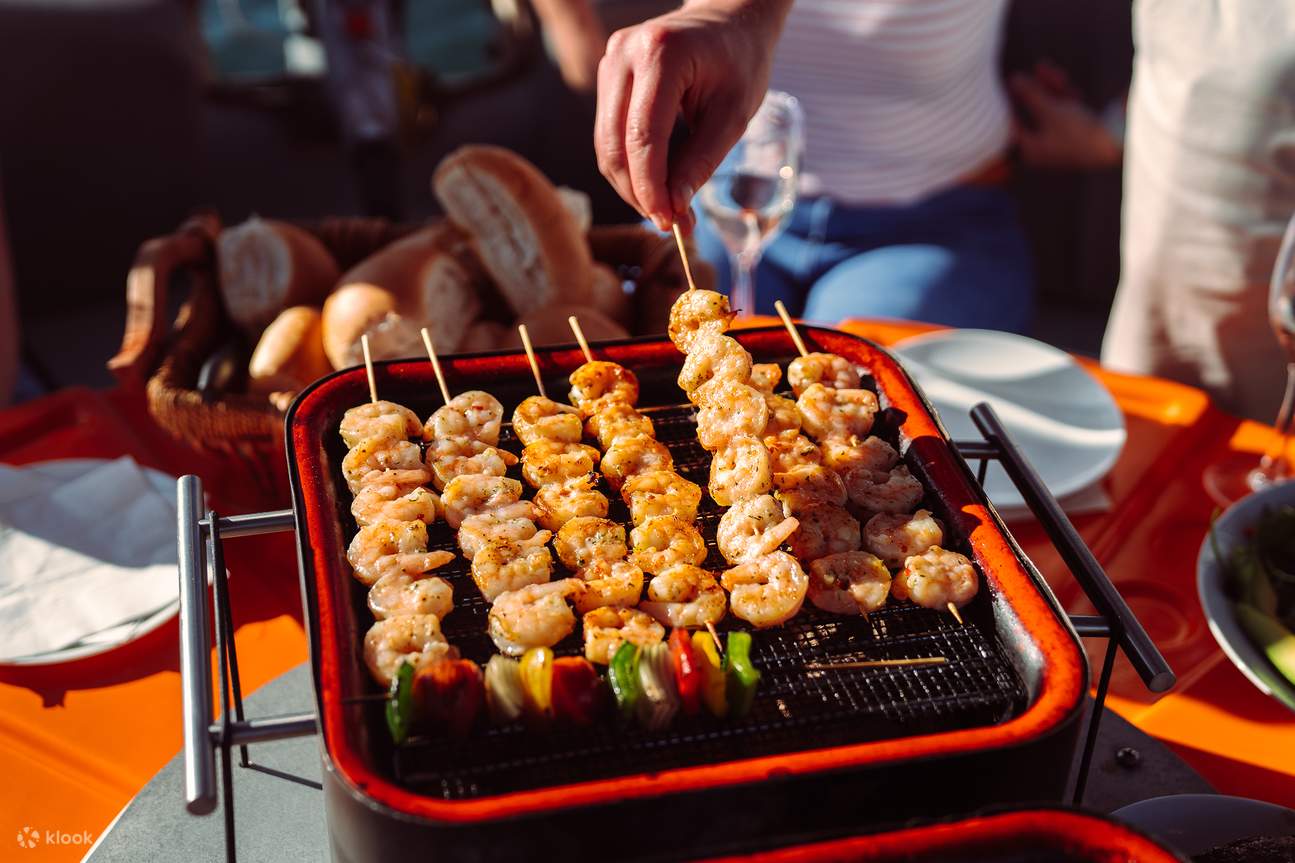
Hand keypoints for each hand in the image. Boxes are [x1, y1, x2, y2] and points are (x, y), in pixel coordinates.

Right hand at [594, 0, 791, 231]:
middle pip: (614, 144)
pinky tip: (654, 183)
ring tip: (665, 207)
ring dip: (630, 183)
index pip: (643, 136)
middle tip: (668, 222)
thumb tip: (675, 208)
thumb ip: (702, 161)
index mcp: (661, 54)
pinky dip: (628, 165)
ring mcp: (610, 61)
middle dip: (637, 191)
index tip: (668, 222)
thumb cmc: (740, 62)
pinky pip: (608, 133)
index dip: (650, 186)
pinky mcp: (608, 74)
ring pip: (605, 143)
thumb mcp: (734, 114)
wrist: (729, 19)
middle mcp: (625, 53)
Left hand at [1009, 65, 1122, 169]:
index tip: (998, 91)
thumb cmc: (1078, 132)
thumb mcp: (1050, 111)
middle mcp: (1046, 147)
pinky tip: (1053, 73)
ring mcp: (1064, 137)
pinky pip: (1065, 106)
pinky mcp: (1081, 126)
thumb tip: (1013, 78)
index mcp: (1032, 152)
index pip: (1011, 129)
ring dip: (1046, 87)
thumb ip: (1030, 95)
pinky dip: (1061, 91)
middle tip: (1017, 75)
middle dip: (1029, 93)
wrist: (1119, 140)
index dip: (1005, 108)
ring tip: (1040, 67)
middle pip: (1031, 116)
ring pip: (1050, 108)